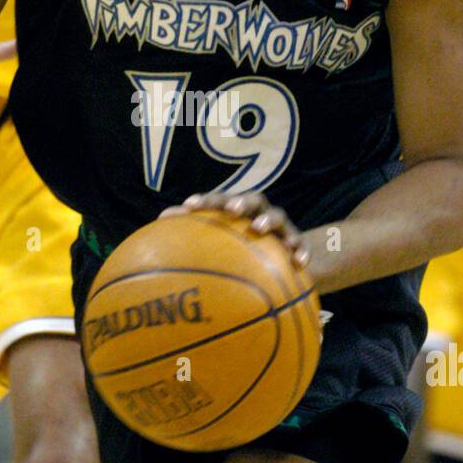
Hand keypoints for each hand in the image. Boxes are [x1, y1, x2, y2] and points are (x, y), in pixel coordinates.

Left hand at [161, 191, 309, 272]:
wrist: (283, 257)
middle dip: (240, 202)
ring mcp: (281, 227)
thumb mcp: (222, 240)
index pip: (221, 199)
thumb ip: (194, 233)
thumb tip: (161, 222)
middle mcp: (260, 213)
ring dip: (268, 221)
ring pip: (278, 217)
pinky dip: (300, 250)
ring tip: (260, 229)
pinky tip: (298, 262)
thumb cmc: (243, 246)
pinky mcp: (298, 242)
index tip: (189, 206)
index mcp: (238, 211)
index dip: (206, 200)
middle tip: (231, 209)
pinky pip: (302, 245)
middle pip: (252, 199)